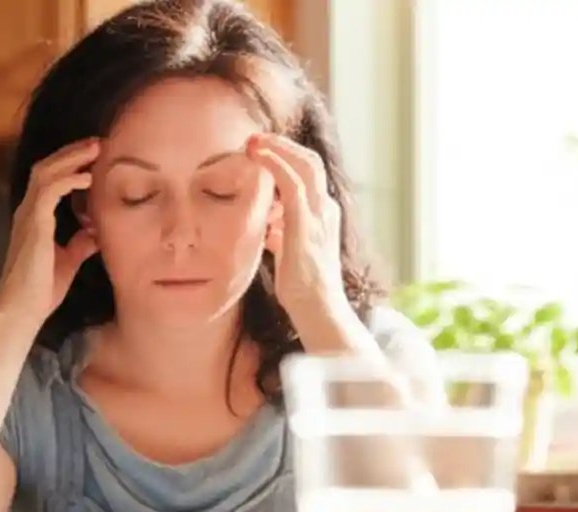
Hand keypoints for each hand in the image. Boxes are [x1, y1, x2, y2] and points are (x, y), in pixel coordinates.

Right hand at [0, 137, 101, 324]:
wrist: (22, 310)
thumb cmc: (41, 290)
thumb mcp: (69, 260)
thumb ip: (80, 243)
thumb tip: (96, 232)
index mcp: (34, 219)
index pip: (49, 179)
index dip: (70, 163)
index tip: (94, 156)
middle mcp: (27, 212)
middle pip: (46, 167)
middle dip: (72, 152)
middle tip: (98, 142)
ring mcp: (28, 216)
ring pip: (46, 171)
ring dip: (72, 157)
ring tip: (95, 148)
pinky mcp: (34, 224)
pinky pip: (49, 190)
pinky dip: (68, 178)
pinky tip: (87, 177)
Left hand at [245, 134, 348, 319]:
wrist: (316, 308)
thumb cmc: (302, 286)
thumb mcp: (290, 251)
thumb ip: (282, 233)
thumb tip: (270, 226)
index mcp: (322, 214)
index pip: (309, 172)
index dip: (287, 156)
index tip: (262, 149)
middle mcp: (325, 209)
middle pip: (310, 161)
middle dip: (282, 144)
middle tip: (255, 138)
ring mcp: (319, 216)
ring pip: (303, 165)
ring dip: (276, 149)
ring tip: (252, 142)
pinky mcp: (306, 226)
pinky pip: (292, 185)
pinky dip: (275, 165)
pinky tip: (258, 158)